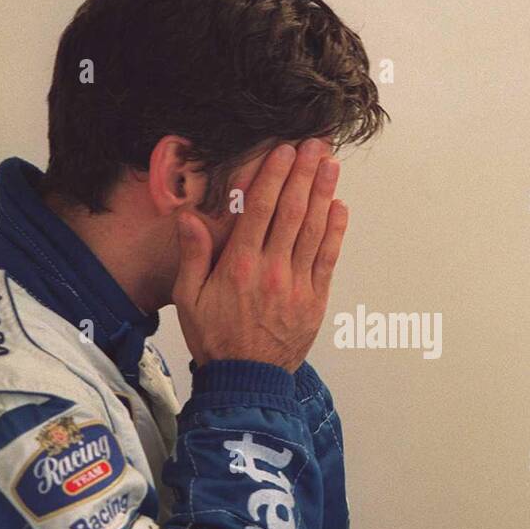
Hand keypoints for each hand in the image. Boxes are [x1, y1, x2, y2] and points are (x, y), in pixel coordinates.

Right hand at [173, 138, 346, 372]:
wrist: (247, 381)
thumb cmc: (216, 340)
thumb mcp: (189, 299)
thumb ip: (193, 256)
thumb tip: (189, 217)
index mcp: (239, 266)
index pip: (259, 209)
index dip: (274, 176)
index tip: (283, 152)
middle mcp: (271, 270)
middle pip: (292, 211)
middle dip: (304, 174)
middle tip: (315, 146)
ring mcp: (297, 285)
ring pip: (314, 230)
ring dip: (324, 194)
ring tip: (331, 165)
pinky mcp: (315, 300)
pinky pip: (328, 258)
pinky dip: (336, 231)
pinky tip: (339, 207)